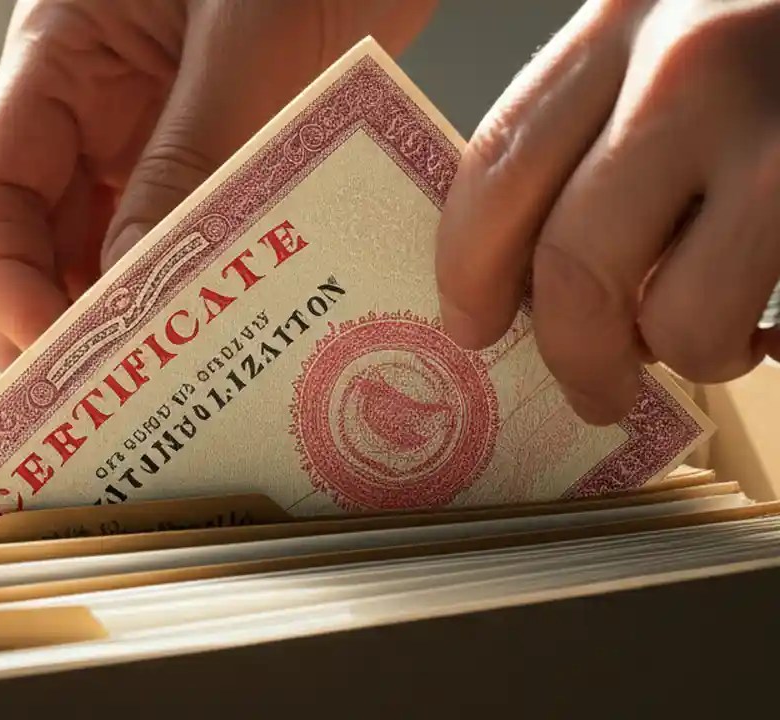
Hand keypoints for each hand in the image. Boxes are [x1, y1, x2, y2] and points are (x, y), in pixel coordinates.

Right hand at [0, 0, 435, 367]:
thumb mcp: (246, 36)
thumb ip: (192, 153)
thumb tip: (137, 283)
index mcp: (60, 54)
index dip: (8, 279)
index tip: (54, 351)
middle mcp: (97, 105)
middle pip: (46, 238)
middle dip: (62, 323)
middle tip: (97, 408)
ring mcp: (159, 133)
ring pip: (116, 249)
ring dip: (131, 319)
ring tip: (159, 393)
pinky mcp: (225, 152)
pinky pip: (194, 234)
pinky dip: (199, 288)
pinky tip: (220, 337)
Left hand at [436, 0, 779, 424]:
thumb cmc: (772, 30)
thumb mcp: (678, 28)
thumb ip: (608, 117)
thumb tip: (529, 268)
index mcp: (626, 16)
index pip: (501, 166)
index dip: (469, 268)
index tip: (470, 323)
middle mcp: (697, 65)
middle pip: (574, 261)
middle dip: (571, 354)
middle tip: (590, 390)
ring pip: (683, 316)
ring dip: (689, 359)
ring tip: (714, 346)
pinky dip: (772, 346)